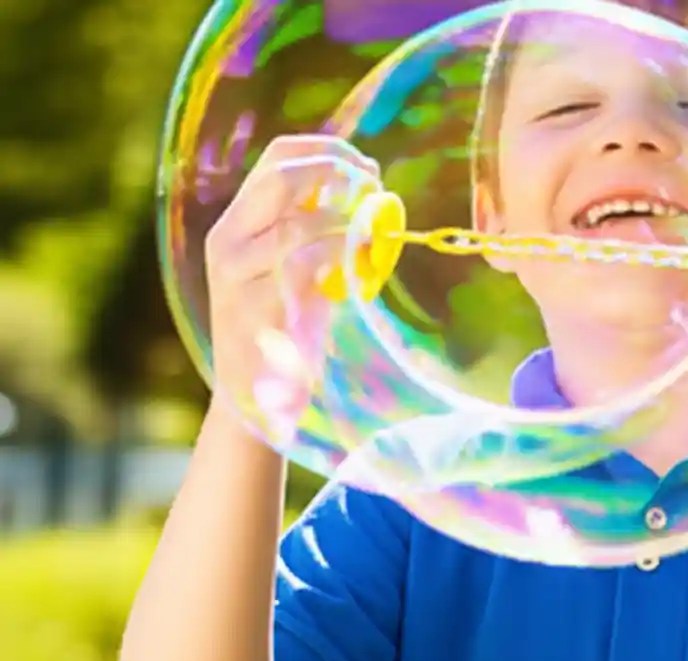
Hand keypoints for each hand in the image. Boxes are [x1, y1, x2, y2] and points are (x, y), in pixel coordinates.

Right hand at [204, 134, 380, 441]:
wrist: (254, 398)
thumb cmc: (286, 329)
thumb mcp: (295, 267)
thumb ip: (317, 227)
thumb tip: (367, 188)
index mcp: (235, 224)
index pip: (276, 158)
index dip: (326, 150)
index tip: (366, 164)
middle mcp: (227, 242)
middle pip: (282, 178)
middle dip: (337, 173)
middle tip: (376, 186)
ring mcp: (237, 277)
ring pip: (298, 225)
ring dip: (347, 222)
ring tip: (373, 233)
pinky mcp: (257, 310)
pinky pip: (307, 269)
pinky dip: (342, 260)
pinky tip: (361, 269)